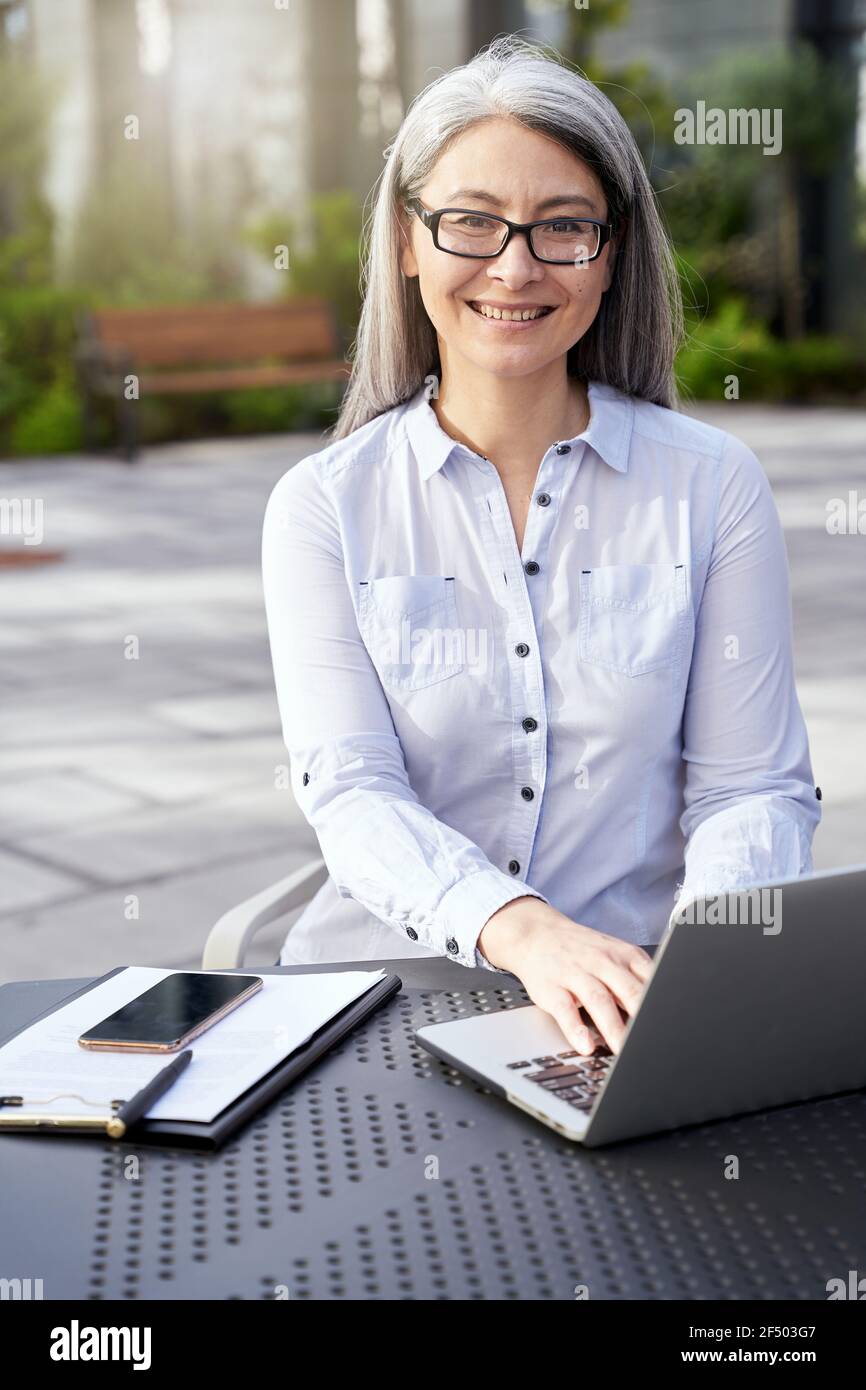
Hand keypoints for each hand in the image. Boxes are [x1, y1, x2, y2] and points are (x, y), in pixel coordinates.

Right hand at [477, 896, 653, 1054]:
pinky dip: (575, 1028)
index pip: (650, 978)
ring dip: (613, 1027)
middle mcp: (602, 962)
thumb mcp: (615, 955)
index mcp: (624, 955)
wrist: (536, 933)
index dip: (663, 1002)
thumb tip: (664, 1012)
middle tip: (653, 1042)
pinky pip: (565, 1009)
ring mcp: (575, 973)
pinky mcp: (551, 987)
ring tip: (623, 1051)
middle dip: (643, 1017)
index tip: (673, 1024)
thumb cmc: (582, 951)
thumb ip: (638, 980)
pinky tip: (585, 1045)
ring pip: (599, 1000)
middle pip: (628, 989)